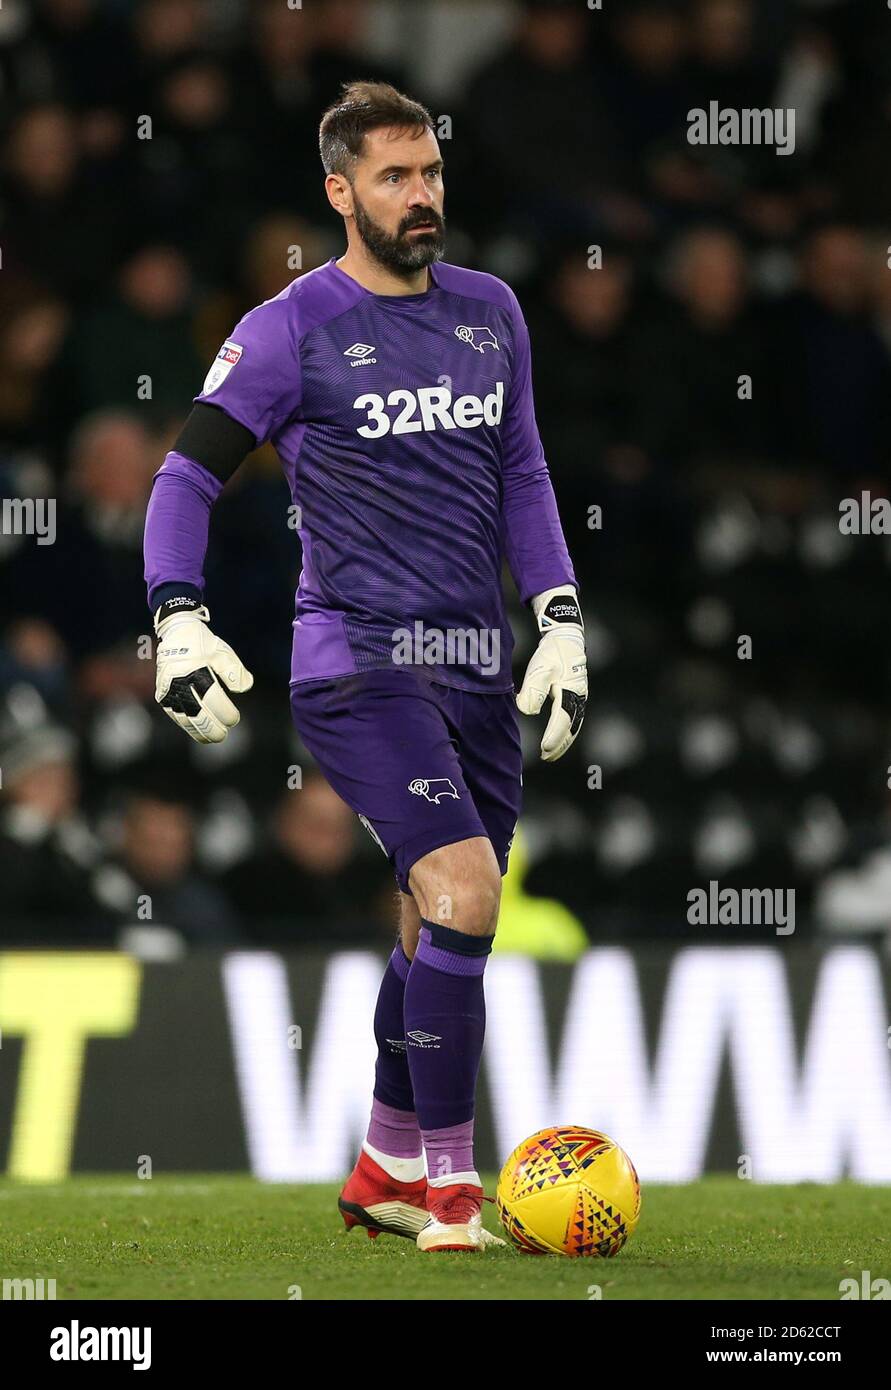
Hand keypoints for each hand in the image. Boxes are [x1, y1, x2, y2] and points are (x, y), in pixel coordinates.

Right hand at [154, 600, 252, 743]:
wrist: (175, 630)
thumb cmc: (202, 642)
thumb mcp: (222, 651)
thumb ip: (234, 670)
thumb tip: (245, 687)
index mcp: (195, 668)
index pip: (212, 697)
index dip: (224, 712)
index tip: (234, 719)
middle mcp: (179, 680)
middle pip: (196, 712)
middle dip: (211, 727)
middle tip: (224, 735)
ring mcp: (168, 688)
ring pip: (183, 716)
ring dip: (197, 730)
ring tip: (211, 738)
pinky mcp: (162, 692)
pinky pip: (173, 712)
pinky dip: (185, 724)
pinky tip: (197, 730)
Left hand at [517, 587, 586, 761]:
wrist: (566, 637)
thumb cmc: (553, 653)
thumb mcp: (541, 668)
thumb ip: (534, 689)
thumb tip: (527, 710)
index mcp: (571, 691)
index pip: (562, 719)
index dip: (554, 736)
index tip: (544, 749)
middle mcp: (578, 697)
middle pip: (571, 726)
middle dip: (560, 743)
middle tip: (546, 757)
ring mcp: (579, 696)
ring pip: (573, 724)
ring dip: (563, 740)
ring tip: (551, 753)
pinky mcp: (575, 695)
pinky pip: (572, 718)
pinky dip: (565, 730)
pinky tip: (557, 736)